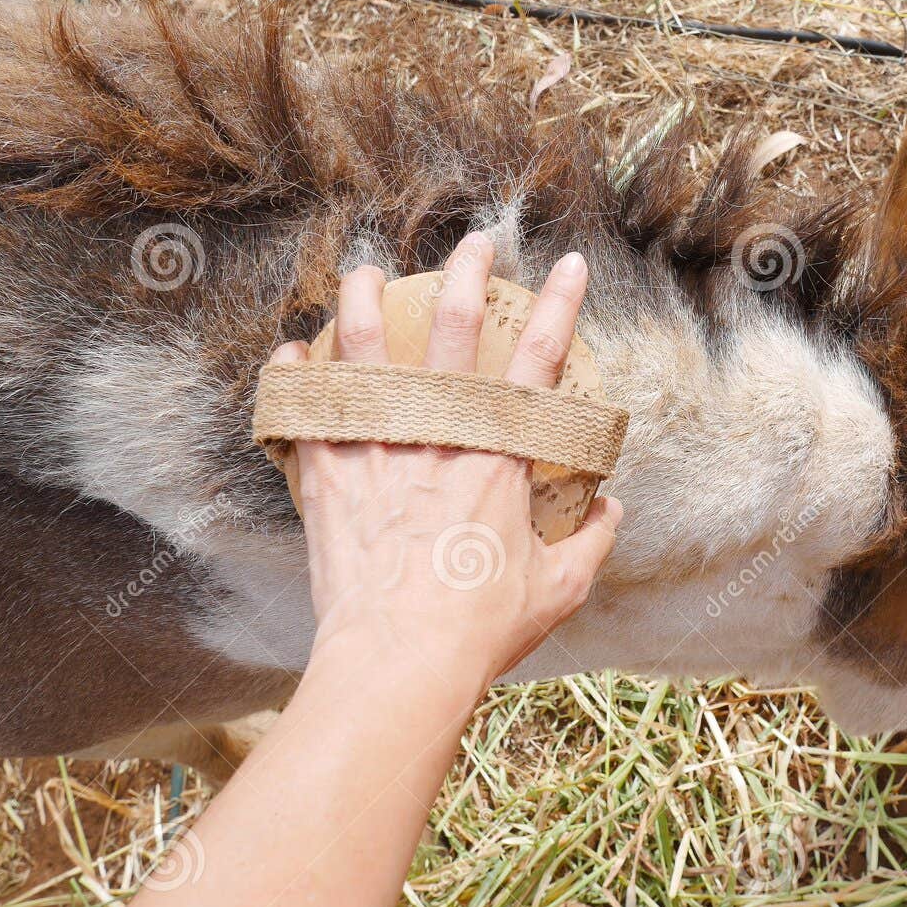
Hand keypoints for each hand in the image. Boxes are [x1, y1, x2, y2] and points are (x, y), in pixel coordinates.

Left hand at [266, 234, 622, 697]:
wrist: (396, 664)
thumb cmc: (480, 631)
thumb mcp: (556, 590)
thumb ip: (590, 542)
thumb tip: (612, 510)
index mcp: (499, 457)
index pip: (538, 358)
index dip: (559, 304)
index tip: (568, 265)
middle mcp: (436, 437)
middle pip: (449, 327)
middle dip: (464, 272)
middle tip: (469, 243)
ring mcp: (375, 451)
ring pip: (361, 349)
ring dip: (361, 299)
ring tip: (363, 271)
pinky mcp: (324, 479)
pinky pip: (301, 409)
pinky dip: (295, 374)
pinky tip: (293, 353)